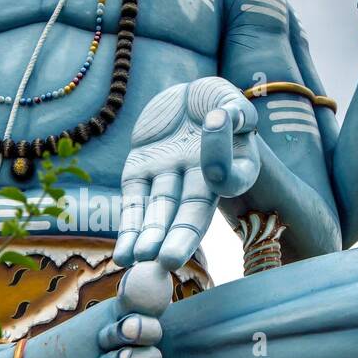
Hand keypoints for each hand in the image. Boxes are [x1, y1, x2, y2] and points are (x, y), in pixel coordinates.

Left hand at [114, 77, 258, 270]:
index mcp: (231, 165)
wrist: (179, 96)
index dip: (222, 169)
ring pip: (160, 212)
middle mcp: (200, 180)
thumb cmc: (211, 98)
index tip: (215, 169)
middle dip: (180, 237)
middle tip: (167, 261)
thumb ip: (234, 111)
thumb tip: (221, 119)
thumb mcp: (227, 97)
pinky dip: (128, 228)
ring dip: (150, 238)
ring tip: (139, 260)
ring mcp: (168, 178)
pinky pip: (134, 202)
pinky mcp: (139, 172)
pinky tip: (123, 256)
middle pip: (192, 213)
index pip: (230, 178)